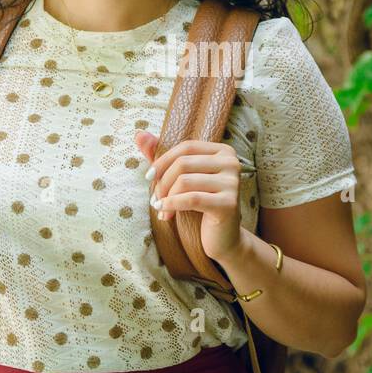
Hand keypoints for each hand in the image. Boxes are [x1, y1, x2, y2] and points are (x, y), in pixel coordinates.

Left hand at [136, 131, 244, 264]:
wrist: (223, 238)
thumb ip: (161, 155)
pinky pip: (191, 199)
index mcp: (224, 151)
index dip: (163, 160)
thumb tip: (138, 134)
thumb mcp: (181, 177)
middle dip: (163, 182)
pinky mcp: (229, 204)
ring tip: (160, 208)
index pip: (187, 147)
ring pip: (185, 181)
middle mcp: (232, 163)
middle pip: (184, 163)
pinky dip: (172, 205)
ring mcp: (232, 183)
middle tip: (155, 198)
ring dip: (166, 197)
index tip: (148, 177)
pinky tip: (164, 214)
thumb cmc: (201, 205)